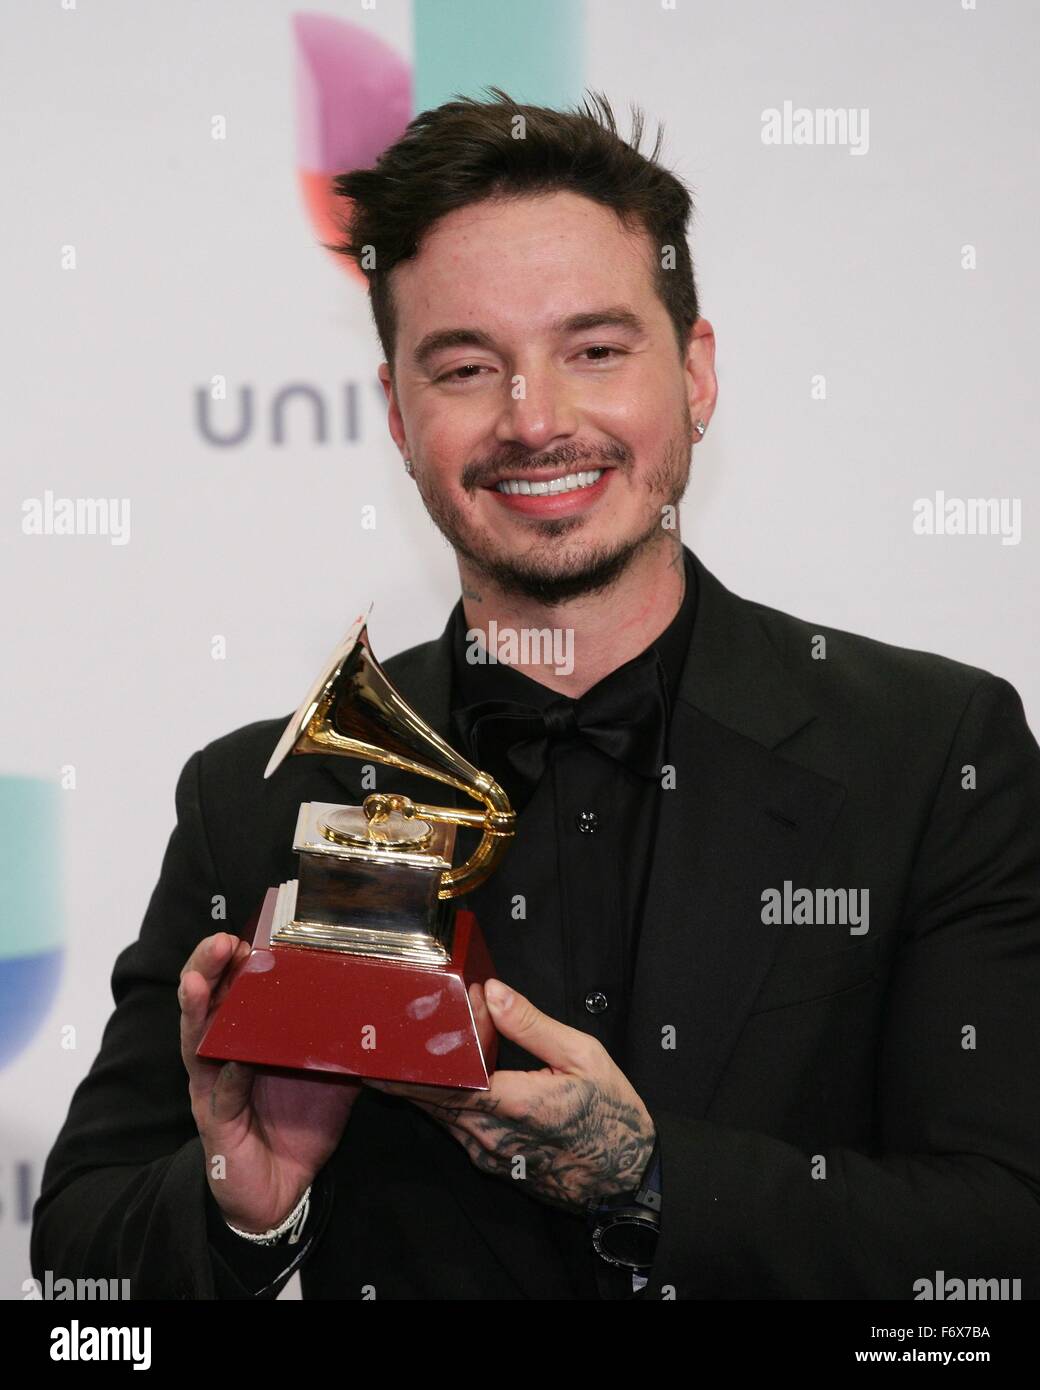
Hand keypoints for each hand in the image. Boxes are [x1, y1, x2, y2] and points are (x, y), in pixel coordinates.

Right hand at [179, 932, 360, 1233]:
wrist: (283, 1189)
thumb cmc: (300, 1121)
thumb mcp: (331, 1072)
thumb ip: (345, 1039)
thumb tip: (383, 1005)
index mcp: (248, 1033)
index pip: (234, 985)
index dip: (235, 957)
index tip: (248, 929)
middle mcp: (222, 1053)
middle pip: (205, 1002)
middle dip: (206, 968)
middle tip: (219, 943)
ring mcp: (214, 1086)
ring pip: (196, 1041)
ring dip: (197, 1010)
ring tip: (197, 983)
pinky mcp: (217, 1122)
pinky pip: (221, 1095)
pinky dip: (228, 1078)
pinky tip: (235, 1063)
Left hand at [363, 979, 655, 1214]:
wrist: (626, 1176)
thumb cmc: (611, 1114)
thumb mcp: (583, 1055)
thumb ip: (532, 1024)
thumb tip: (491, 991)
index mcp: (515, 1104)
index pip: (445, 1086)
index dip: (407, 1070)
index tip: (379, 1052)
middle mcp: (493, 1136)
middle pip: (432, 1102)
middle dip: (402, 1075)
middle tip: (376, 1046)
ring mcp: (490, 1154)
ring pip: (440, 1116)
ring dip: (420, 1089)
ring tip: (398, 1056)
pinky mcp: (493, 1163)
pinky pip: (456, 1129)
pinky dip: (441, 1103)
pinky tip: (440, 1081)